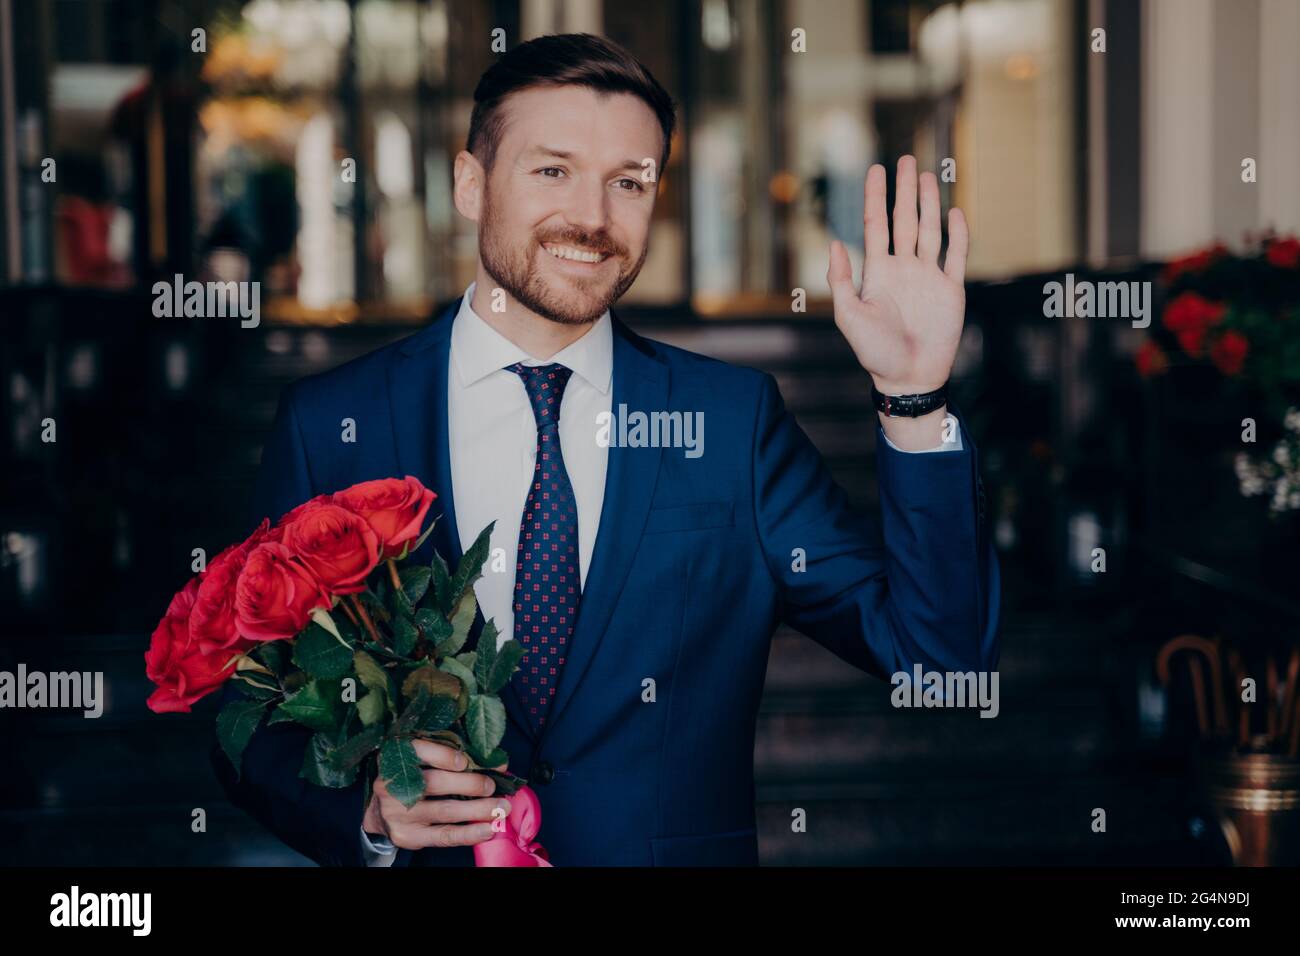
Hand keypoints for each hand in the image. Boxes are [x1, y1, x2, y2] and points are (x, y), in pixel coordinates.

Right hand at [362, 740, 509, 849]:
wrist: (380, 812)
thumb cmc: (413, 778)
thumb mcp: (423, 761)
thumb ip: (454, 758)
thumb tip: (498, 763)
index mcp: (396, 758)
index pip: (418, 751)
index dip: (444, 755)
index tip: (466, 761)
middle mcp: (392, 785)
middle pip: (435, 783)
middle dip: (470, 784)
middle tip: (493, 786)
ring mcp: (397, 813)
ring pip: (444, 811)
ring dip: (478, 809)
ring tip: (501, 808)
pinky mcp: (407, 836)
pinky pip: (444, 835)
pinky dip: (469, 833)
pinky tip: (488, 830)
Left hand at [826, 155, 967, 396]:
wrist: (909, 377)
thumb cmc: (875, 352)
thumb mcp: (849, 316)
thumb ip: (841, 280)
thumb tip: (834, 243)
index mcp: (878, 272)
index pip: (876, 225)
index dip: (874, 198)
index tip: (874, 169)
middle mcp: (904, 269)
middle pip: (904, 220)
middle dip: (903, 191)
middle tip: (905, 160)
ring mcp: (928, 277)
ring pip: (930, 231)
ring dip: (928, 203)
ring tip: (926, 176)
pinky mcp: (951, 290)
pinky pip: (956, 255)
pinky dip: (958, 234)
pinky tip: (954, 212)